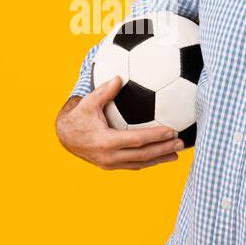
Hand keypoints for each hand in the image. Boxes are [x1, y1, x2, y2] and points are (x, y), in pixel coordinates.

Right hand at [55, 75, 186, 169]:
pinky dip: (147, 162)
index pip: (137, 140)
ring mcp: (110, 164)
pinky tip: (159, 157)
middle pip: (143, 155)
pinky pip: (133, 165)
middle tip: (181, 143)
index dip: (156, 137)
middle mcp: (110, 157)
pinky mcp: (111, 166)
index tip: (172, 131)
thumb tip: (119, 78)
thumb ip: (104, 91)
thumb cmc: (78, 117)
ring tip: (176, 154)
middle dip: (163, 150)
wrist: (64, 137)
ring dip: (159, 159)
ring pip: (140, 164)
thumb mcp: (88, 103)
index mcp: (106, 142)